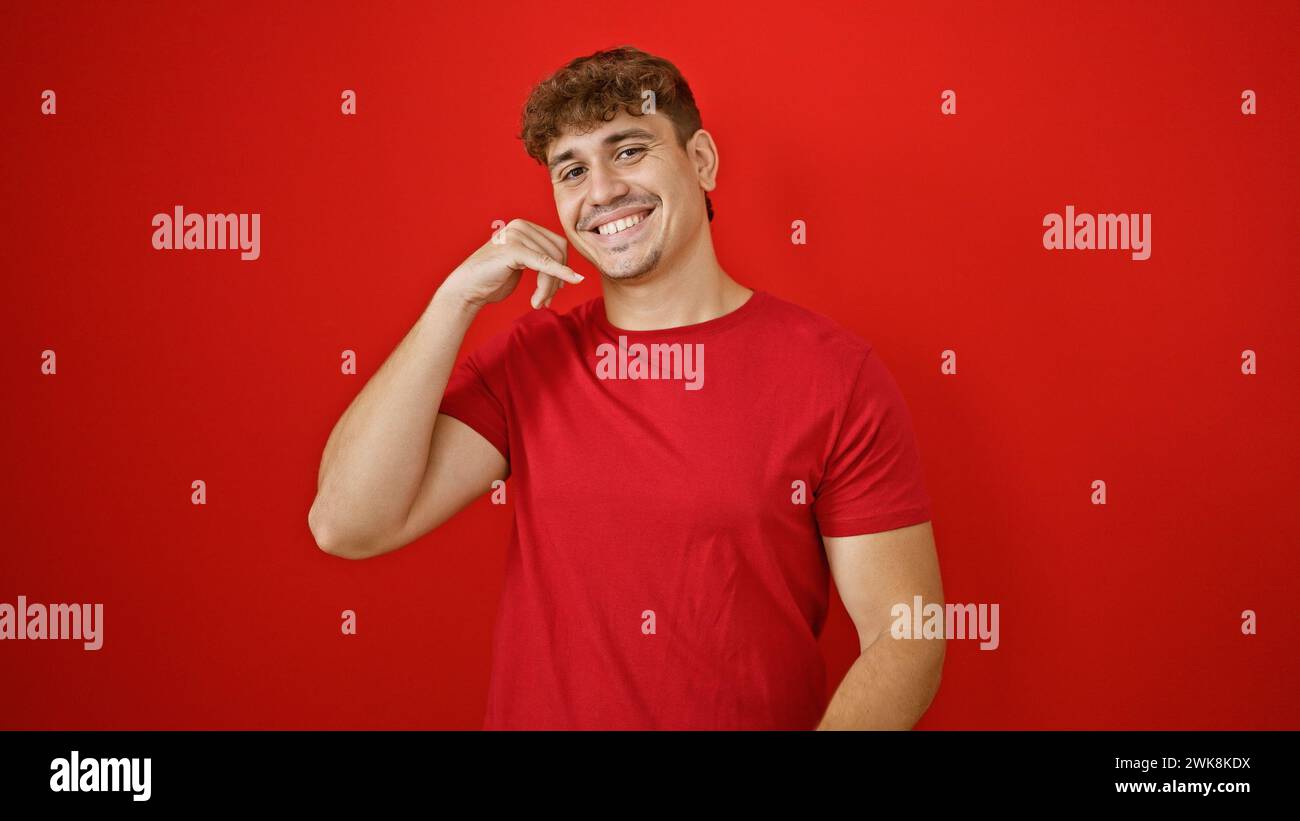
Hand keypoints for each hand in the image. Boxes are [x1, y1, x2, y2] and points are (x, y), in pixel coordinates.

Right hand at [440, 219, 583, 309]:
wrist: (467, 289)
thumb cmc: (492, 280)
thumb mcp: (522, 264)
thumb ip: (541, 259)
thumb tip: (572, 271)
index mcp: (524, 226)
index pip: (558, 244)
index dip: (563, 267)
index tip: (556, 289)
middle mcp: (520, 226)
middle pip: (558, 251)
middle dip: (557, 278)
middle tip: (546, 300)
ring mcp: (516, 235)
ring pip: (552, 260)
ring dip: (549, 286)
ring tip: (539, 302)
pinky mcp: (514, 248)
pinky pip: (544, 263)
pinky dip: (558, 274)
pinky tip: (572, 281)